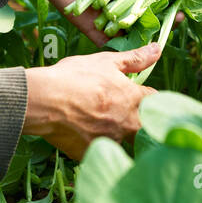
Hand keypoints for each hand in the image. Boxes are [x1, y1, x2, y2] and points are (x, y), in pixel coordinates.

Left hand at [1, 0, 178, 46]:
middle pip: (152, 11)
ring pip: (136, 28)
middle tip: (176, 17)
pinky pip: (115, 42)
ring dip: (149, 31)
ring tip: (158, 29)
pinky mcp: (97, 30)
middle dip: (166, 15)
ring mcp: (114, 16)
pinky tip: (137, 46)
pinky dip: (125, 46)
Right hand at [21, 44, 162, 158]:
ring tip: (101, 124)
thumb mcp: (105, 61)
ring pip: (125, 142)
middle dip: (141, 122)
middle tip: (125, 113)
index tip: (142, 96)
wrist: (44, 101)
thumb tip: (157, 49)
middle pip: (146, 126)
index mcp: (134, 99)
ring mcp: (112, 140)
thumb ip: (134, 58)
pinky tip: (84, 135)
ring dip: (120, 135)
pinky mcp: (94, 153)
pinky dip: (96, 144)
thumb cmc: (74, 77)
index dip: (150, 98)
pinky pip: (102, 151)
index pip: (156, 101)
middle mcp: (128, 123)